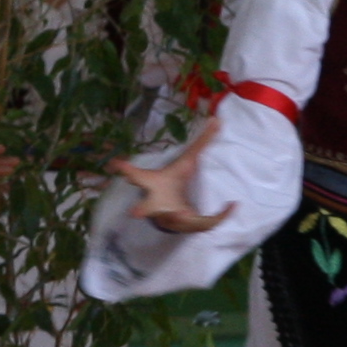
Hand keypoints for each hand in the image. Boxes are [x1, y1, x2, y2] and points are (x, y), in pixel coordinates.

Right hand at [107, 105, 234, 238]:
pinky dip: (218, 215)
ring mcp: (169, 218)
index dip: (125, 171)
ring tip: (183, 211)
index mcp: (154, 185)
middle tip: (134, 212)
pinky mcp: (184, 227)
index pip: (137, 177)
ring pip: (172, 220)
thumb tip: (217, 120)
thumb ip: (201, 143)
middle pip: (146, 207)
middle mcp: (157, 204)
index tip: (114, 165)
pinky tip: (232, 206)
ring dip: (177, 217)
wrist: (173, 211)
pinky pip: (202, 223)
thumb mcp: (188, 162)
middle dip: (141, 209)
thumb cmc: (175, 183)